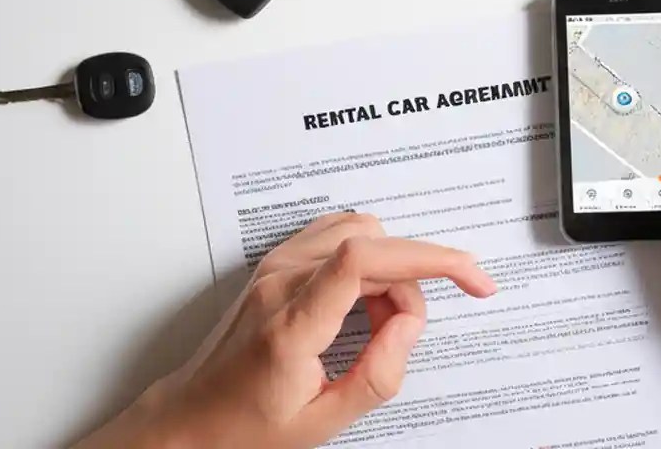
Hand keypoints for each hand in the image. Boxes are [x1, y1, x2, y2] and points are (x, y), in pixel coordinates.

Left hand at [75, 213, 495, 448]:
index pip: (364, 259)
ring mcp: (276, 266)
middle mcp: (281, 282)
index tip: (469, 276)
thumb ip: (377, 375)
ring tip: (378, 322)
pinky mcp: (277, 262)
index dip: (429, 258)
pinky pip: (340, 234)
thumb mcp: (321, 422)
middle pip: (376, 247)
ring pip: (363, 234)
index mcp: (291, 325)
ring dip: (389, 271)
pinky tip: (362, 300)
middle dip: (414, 283)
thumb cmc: (246, 426)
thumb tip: (409, 325)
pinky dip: (367, 260)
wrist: (191, 416)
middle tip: (405, 333)